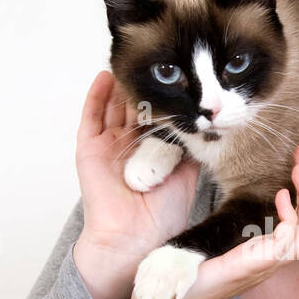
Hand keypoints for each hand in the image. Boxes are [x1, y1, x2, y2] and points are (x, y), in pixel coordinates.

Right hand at [74, 70, 200, 267]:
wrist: (137, 237)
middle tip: (159, 63)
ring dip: (122, 84)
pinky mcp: (89, 148)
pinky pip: (90, 117)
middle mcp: (129, 144)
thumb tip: (209, 120)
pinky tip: (105, 77)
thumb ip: (194, 147)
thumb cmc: (163, 214)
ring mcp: (108, 144)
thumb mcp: (186, 173)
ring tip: (132, 61)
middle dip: (146, 84)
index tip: (181, 75)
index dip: (168, 95)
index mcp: (152, 150)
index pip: (157, 113)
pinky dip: (96, 96)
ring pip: (113, 106)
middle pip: (134, 105)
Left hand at [126, 142, 298, 298]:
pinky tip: (281, 195)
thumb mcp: (221, 241)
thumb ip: (236, 226)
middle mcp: (276, 258)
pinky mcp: (261, 262)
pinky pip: (288, 237)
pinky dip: (290, 215)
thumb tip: (237, 200)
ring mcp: (270, 262)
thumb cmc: (196, 272)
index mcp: (270, 252)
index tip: (298, 162)